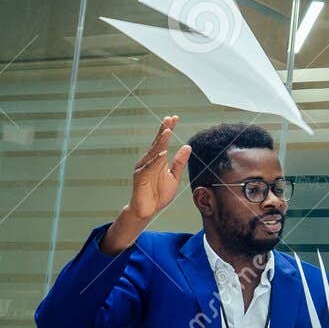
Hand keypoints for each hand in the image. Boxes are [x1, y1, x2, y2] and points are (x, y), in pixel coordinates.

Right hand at [101, 116, 190, 253]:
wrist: (148, 210)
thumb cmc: (159, 193)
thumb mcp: (174, 176)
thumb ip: (179, 162)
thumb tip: (187, 147)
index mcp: (157, 159)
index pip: (163, 141)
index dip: (168, 129)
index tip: (174, 117)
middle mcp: (149, 161)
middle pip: (157, 143)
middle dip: (164, 130)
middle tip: (170, 118)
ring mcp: (144, 169)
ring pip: (153, 153)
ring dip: (160, 142)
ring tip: (168, 131)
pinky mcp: (140, 178)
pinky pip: (149, 168)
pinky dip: (156, 161)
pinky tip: (162, 154)